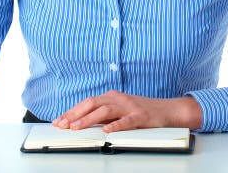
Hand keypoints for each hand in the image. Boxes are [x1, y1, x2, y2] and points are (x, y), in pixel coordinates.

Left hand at [52, 90, 202, 132]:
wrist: (168, 110)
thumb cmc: (142, 112)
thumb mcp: (120, 110)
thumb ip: (104, 114)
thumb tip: (81, 123)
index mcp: (111, 96)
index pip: (87, 102)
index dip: (71, 111)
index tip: (58, 121)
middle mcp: (118, 98)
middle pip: (92, 103)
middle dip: (75, 114)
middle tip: (62, 124)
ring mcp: (129, 106)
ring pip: (105, 110)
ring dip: (89, 119)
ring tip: (77, 127)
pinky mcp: (141, 116)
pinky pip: (126, 121)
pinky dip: (115, 125)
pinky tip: (107, 130)